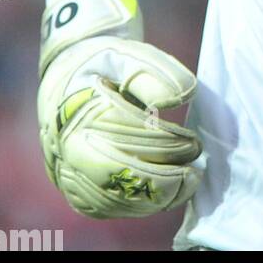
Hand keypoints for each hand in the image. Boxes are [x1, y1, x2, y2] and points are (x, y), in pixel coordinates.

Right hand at [38, 0, 203, 218]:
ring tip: (188, 183)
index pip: (125, 143)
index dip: (164, 149)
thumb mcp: (128, 55)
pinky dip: (139, 206)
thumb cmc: (106, 64)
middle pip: (117, 181)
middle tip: (196, 169)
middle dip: (164, 180)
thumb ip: (154, 73)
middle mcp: (66, 149)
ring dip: (154, 198)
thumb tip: (177, 99)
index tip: (193, 144)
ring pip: (112, 201)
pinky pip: (105, 207)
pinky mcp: (74, 186)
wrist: (69, 76)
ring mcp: (67, 171)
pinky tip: (167, 194)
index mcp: (77, 114)